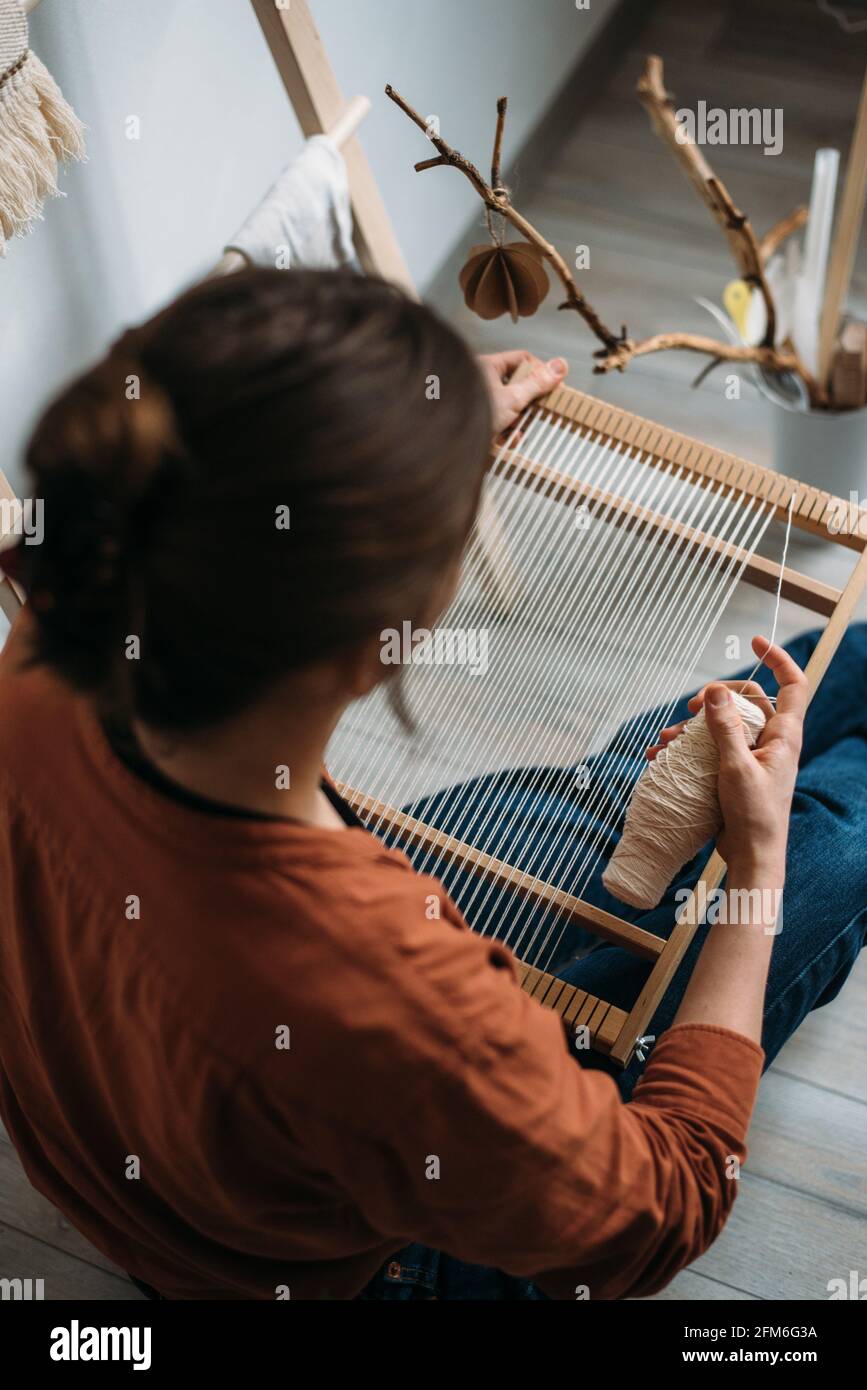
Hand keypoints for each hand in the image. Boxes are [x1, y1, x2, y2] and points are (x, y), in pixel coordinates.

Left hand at [477, 351, 567, 437]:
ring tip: (517, 431)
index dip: (540, 372)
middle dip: (529, 404)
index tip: (555, 387)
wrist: (445, 445)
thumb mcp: (512, 398)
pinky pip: (498, 423)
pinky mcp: (478, 421)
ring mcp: (480, 402)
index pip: (522, 360)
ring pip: (510, 407)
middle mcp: (482, 381)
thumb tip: (561, 366)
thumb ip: (537, 384)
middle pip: (518, 386)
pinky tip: (506, 440)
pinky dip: (506, 433)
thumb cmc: (471, 414)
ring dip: (518, 422)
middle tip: (538, 413)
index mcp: (487, 366)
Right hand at [646, 637, 807, 876]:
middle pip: (747, 700)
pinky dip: (689, 748)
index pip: (793, 684)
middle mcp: (772, 741)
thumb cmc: (754, 816)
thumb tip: (716, 688)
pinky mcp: (736, 771)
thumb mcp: (736, 767)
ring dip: (693, 727)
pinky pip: (713, 748)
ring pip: (724, 725)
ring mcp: (754, 756)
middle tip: (692, 707)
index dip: (778, 658)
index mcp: (784, 735)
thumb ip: (725, 727)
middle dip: (716, 698)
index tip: (756, 641)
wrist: (753, 856)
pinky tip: (661, 758)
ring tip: (664, 740)